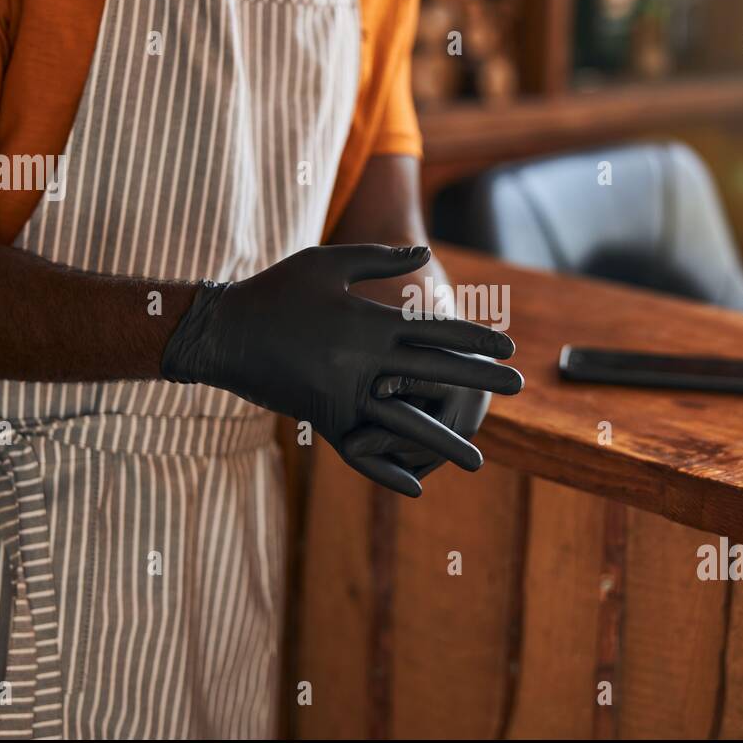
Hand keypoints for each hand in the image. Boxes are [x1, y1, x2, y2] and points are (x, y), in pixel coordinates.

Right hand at [160, 244, 522, 495]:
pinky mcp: (323, 421)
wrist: (223, 332)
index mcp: (371, 322)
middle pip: (437, 374)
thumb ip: (379, 260)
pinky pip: (362, 452)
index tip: (509, 348)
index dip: (477, 339)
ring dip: (446, 443)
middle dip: (481, 381)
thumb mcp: (327, 263)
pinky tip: (416, 488)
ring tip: (480, 460)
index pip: (439, 332)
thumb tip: (423, 254)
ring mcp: (344, 396)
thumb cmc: (276, 290)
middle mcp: (365, 362)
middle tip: (520, 387)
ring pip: (407, 424)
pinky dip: (388, 470)